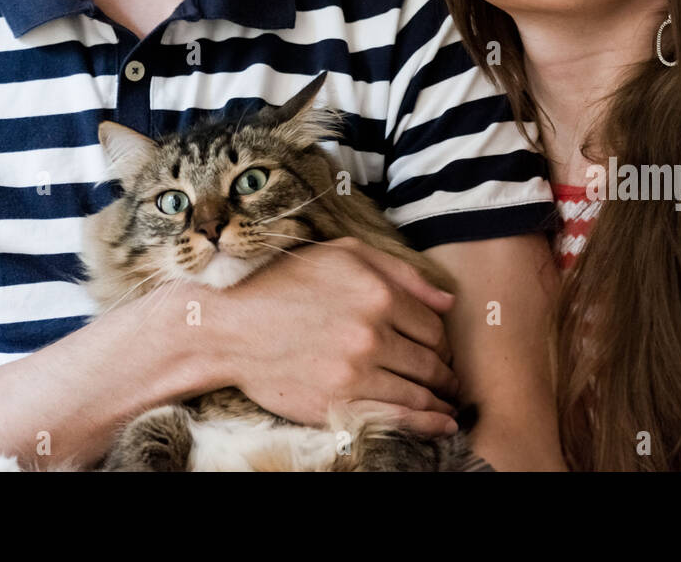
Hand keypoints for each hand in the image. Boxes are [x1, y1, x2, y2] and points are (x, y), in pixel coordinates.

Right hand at [212, 236, 461, 437]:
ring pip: (419, 391)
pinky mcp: (338, 403)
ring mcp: (355, 372)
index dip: (443, 342)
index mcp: (378, 294)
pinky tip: (442, 424)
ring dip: (439, 400)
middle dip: (446, 373)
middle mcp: (372, 333)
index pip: (433, 327)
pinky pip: (398, 417)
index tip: (441, 351)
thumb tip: (448, 300)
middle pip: (431, 362)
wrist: (230, 326)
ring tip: (446, 402)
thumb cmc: (285, 282)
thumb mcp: (344, 255)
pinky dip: (428, 423)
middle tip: (450, 380)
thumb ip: (401, 272)